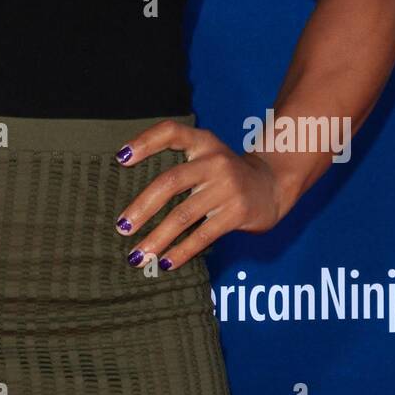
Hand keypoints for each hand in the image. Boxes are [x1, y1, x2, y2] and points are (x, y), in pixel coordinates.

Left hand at [113, 119, 288, 271]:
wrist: (273, 185)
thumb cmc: (225, 173)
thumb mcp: (206, 155)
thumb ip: (178, 164)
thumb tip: (133, 200)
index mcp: (203, 142)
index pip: (171, 132)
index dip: (145, 142)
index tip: (120, 158)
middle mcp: (214, 161)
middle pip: (170, 182)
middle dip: (142, 207)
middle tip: (121, 227)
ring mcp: (227, 186)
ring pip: (183, 214)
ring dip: (156, 237)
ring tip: (136, 255)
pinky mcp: (237, 212)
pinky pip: (203, 234)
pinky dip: (182, 251)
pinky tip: (166, 262)